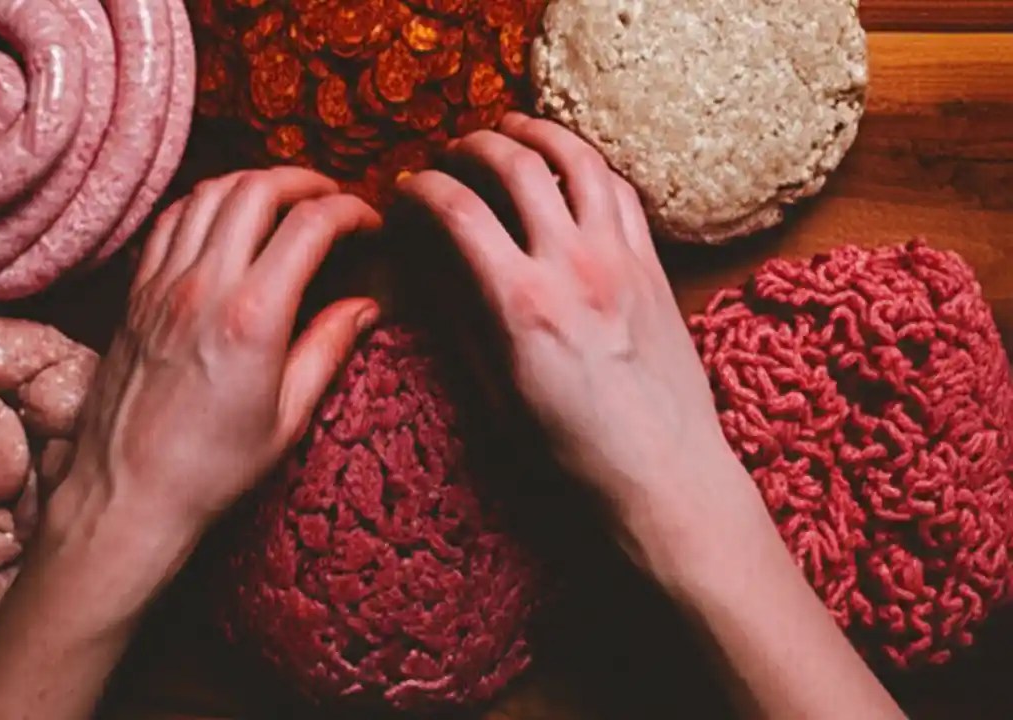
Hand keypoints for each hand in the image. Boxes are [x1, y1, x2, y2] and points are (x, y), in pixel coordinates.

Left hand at [52, 166, 380, 548]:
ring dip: (253, 184)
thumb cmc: (212, 468)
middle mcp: (204, 286)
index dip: (350, 210)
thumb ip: (328, 348)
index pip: (310, 224)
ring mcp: (162, 284)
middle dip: (304, 182)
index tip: (369, 222)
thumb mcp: (288, 417)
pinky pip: (169, 221)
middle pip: (257, 189)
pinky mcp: (135, 294)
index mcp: (254, 316)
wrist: (128, 494)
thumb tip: (365, 306)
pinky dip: (203, 204)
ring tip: (282, 200)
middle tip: (332, 199)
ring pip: (208, 193)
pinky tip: (223, 220)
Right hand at [395, 113, 742, 527]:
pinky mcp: (653, 266)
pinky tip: (570, 165)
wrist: (663, 474)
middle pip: (514, 165)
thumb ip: (462, 322)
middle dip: (471, 147)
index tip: (405, 193)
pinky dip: (588, 164)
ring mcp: (620, 260)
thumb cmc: (573, 453)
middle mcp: (572, 266)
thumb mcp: (495, 395)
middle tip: (450, 155)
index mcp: (520, 303)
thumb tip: (432, 270)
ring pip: (577, 160)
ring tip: (510, 129)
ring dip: (537, 134)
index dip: (421, 190)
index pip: (456, 210)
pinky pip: (620, 191)